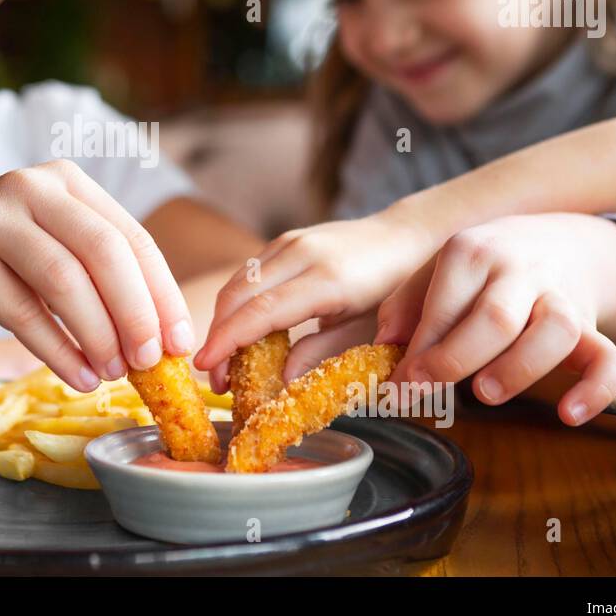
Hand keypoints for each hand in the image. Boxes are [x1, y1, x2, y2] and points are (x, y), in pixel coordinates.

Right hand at [0, 159, 193, 393]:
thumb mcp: (45, 243)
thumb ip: (95, 272)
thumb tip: (159, 335)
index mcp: (66, 182)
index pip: (130, 236)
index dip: (161, 292)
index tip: (181, 341)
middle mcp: (32, 188)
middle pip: (103, 252)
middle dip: (136, 312)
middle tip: (153, 361)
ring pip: (63, 280)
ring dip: (98, 334)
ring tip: (114, 373)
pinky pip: (21, 310)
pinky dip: (56, 349)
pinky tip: (78, 376)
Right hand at [194, 208, 432, 380]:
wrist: (409, 234)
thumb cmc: (397, 286)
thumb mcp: (369, 328)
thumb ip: (324, 353)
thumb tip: (282, 382)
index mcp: (327, 278)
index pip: (262, 310)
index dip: (228, 340)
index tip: (206, 367)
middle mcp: (301, 253)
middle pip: (239, 295)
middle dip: (219, 337)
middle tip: (216, 378)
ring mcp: (290, 241)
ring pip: (237, 282)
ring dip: (223, 322)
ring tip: (225, 362)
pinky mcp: (284, 240)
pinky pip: (248, 274)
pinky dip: (236, 305)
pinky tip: (240, 332)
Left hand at [374, 214, 615, 425]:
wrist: (558, 242)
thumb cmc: (480, 269)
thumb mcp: (434, 272)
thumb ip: (403, 306)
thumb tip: (383, 347)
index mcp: (471, 251)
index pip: (444, 305)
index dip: (420, 350)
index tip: (399, 385)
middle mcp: (518, 270)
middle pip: (496, 317)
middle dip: (458, 359)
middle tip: (430, 390)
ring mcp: (560, 296)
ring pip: (556, 330)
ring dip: (520, 368)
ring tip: (486, 394)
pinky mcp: (592, 325)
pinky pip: (607, 358)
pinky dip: (596, 389)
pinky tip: (570, 415)